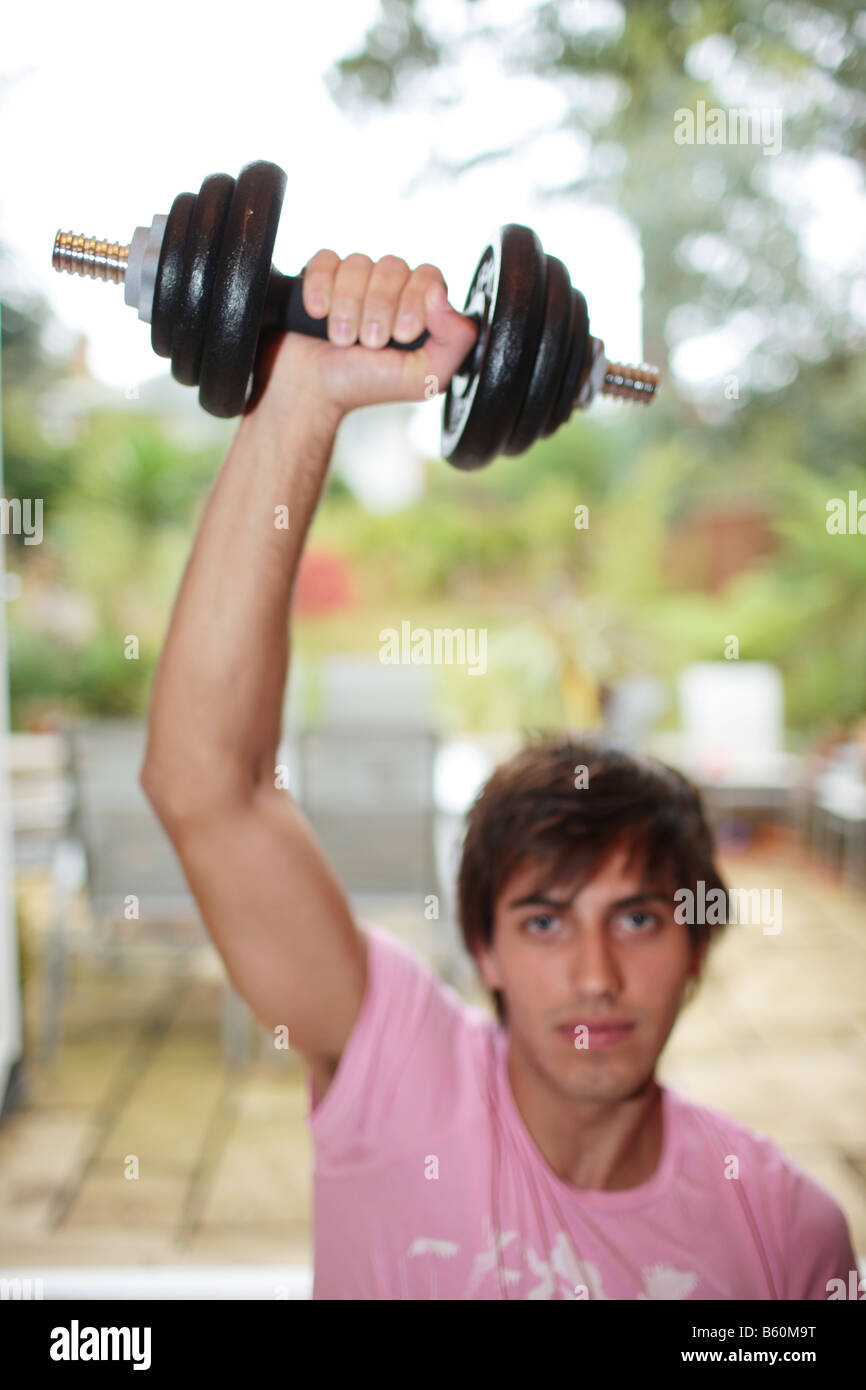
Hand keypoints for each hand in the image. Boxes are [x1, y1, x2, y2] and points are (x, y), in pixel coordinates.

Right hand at [245, 251, 478, 427]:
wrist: (312, 391)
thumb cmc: (367, 386)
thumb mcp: (422, 378)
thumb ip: (454, 343)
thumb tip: (444, 298)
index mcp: (419, 306)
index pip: (429, 275)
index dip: (415, 300)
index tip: (401, 335)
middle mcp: (390, 288)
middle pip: (394, 266)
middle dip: (379, 308)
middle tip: (370, 343)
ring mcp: (355, 279)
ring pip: (359, 263)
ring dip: (348, 305)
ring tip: (343, 340)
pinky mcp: (321, 275)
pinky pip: (325, 259)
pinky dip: (321, 285)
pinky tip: (318, 313)